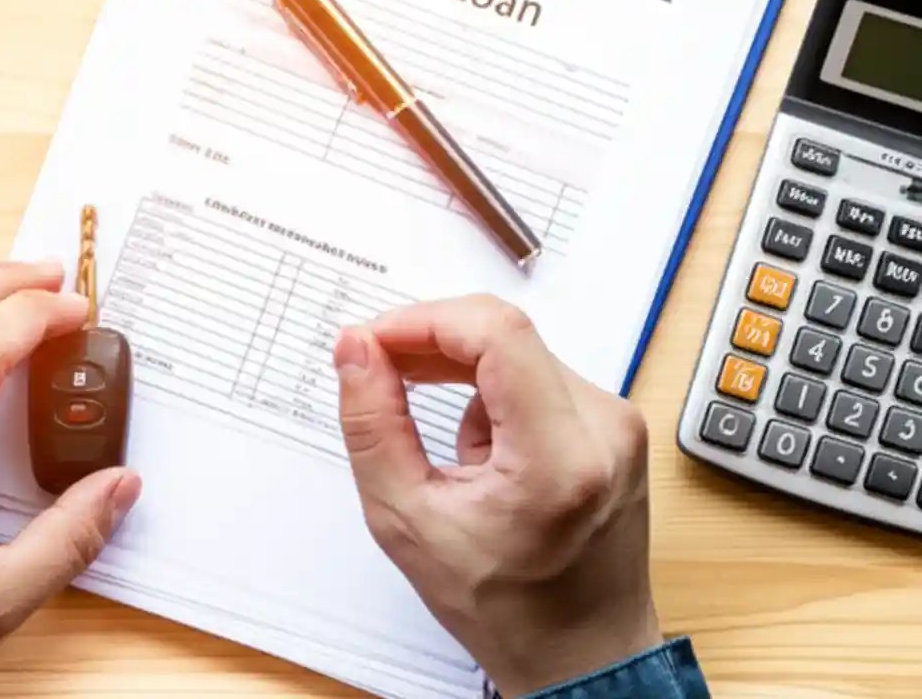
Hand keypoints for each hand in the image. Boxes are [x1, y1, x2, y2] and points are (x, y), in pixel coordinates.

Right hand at [333, 295, 659, 697]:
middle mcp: (606, 429)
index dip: (424, 321)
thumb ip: (374, 426)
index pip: (497, 335)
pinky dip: (496, 399)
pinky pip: (540, 381)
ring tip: (445, 453)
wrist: (583, 655)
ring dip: (464, 379)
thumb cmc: (506, 608)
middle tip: (378, 369)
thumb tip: (356, 350)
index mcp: (560, 459)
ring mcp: (619, 425)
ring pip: (519, 356)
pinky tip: (483, 458)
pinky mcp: (616, 427)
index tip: (374, 340)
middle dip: (432, 344)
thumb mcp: (409, 522)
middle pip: (507, 337)